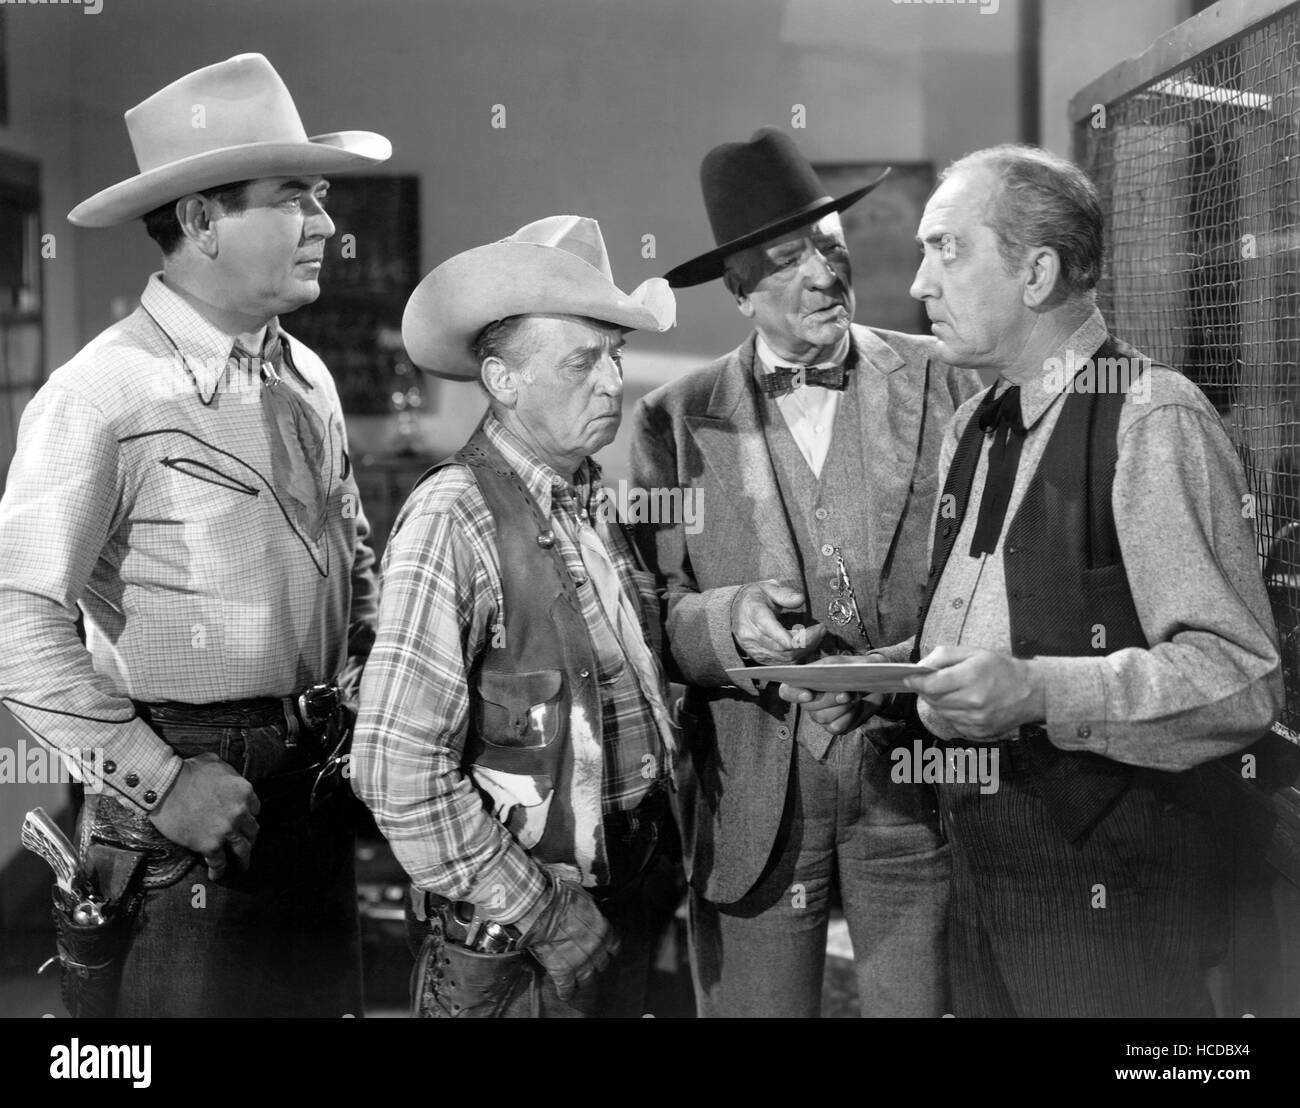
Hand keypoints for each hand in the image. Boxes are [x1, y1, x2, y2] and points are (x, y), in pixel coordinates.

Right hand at [147, 753, 260, 880]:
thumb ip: (227, 772)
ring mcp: (227, 830)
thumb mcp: (214, 762)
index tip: (244, 820)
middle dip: (250, 837)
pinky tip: (217, 875)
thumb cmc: (187, 770)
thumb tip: (226, 775)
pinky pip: (219, 861)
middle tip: (247, 843)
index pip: (255, 808)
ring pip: (242, 849)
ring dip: (243, 858)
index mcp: (244, 792)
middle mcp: (241, 812)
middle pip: (252, 829)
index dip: (249, 814)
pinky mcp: (210, 844)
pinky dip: (219, 870)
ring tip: (243, 865)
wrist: (166, 786)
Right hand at [520, 879, 618, 1000]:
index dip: (608, 949)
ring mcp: (580, 962)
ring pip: (587, 979)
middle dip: (596, 963)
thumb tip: (589, 907)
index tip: (604, 950)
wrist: (540, 907)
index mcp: (603, 930)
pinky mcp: (562, 971)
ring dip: (583, 980)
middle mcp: (596, 949)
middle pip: (602, 964)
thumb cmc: (560, 897)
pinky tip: (565, 993)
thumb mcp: (584, 897)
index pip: (614, 946)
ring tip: (579, 983)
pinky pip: (567, 988)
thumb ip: (590, 909)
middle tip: (588, 962)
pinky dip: (566, 992)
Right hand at [731, 580, 825, 664]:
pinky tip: (806, 647)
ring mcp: (754, 650)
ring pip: (785, 659)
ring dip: (805, 651)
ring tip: (817, 638)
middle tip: (822, 631)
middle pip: (786, 649)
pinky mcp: (758, 658)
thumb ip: (784, 593)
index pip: (780, 636)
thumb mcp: (768, 588)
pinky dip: (797, 657)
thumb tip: (801, 599)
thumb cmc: (753, 598)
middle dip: (809, 643)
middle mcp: (752, 637)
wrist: (734, 612)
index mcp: (755, 616)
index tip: (820, 628)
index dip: (804, 637)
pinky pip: (782, 664)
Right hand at [778, 655, 886, 734]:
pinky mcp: (834, 726)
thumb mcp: (840, 662)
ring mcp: (820, 715)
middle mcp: (809, 701)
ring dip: (841, 707)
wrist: (872, 682)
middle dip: (829, 699)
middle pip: (808, 707)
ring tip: (854, 696)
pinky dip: (848, 717)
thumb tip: (825, 681)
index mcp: (804, 682)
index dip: (794, 695)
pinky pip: (836, 727)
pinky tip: (855, 707)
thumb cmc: (852, 669)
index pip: (786, 692)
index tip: (808, 695)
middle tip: (846, 693)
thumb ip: (829, 668)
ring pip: (823, 717)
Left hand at [904, 645, 1044, 739]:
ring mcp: (976, 720)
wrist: (1032, 692)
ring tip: (952, 691)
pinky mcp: (978, 733)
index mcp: (972, 677)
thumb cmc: (1001, 668)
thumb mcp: (973, 652)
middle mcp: (974, 701)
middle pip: (933, 699)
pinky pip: (953, 723)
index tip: (908, 678)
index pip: (931, 684)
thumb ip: (943, 656)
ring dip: (939, 701)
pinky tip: (963, 703)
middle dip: (926, 690)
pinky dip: (952, 713)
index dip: (916, 681)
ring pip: (941, 712)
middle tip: (930, 681)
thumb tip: (919, 667)